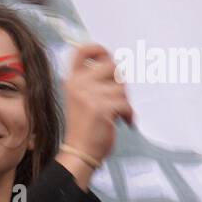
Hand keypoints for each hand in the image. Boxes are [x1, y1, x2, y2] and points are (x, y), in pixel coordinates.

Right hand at [60, 44, 132, 165]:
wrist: (79, 152)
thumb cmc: (84, 128)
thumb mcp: (82, 99)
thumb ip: (93, 82)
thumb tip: (117, 68)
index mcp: (72, 81)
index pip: (82, 52)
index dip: (98, 49)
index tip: (106, 57)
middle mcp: (78, 84)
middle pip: (112, 67)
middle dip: (120, 82)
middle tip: (116, 98)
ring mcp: (89, 95)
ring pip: (122, 88)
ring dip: (125, 102)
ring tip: (117, 114)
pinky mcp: (101, 108)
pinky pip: (125, 103)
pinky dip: (128, 114)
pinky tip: (123, 121)